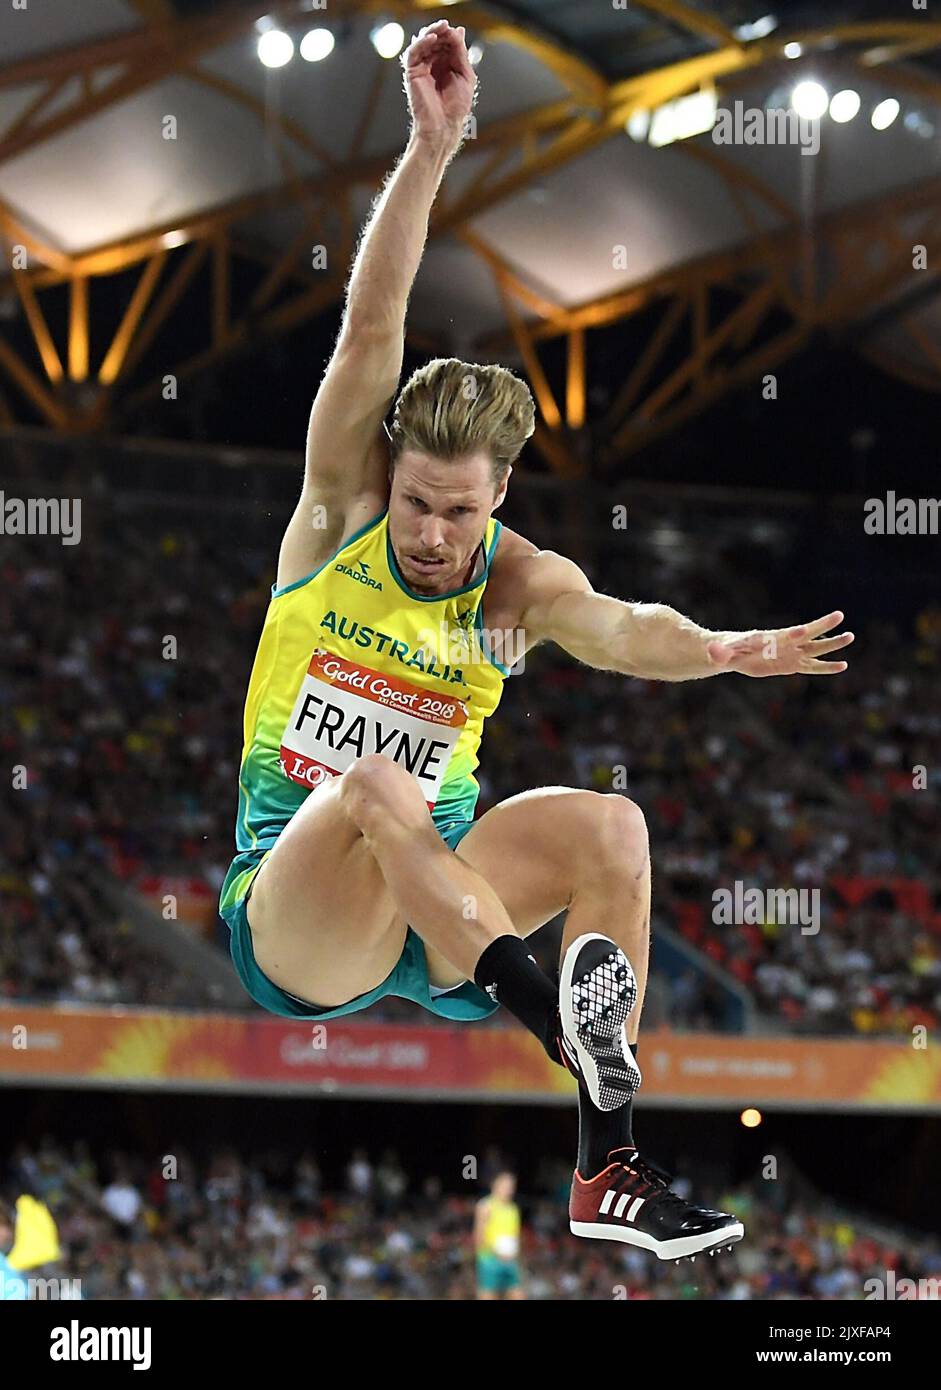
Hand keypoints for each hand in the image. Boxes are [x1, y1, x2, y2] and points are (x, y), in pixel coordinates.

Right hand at [402, 20, 475, 149]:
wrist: (445, 126)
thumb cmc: (456, 107)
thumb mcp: (465, 75)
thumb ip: (461, 53)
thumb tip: (457, 30)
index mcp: (447, 66)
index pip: (447, 44)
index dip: (451, 36)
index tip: (457, 32)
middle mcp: (433, 65)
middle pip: (436, 40)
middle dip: (442, 32)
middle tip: (448, 26)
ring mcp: (422, 69)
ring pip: (424, 43)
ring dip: (432, 32)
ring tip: (441, 28)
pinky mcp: (413, 73)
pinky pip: (414, 52)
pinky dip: (422, 42)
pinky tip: (432, 38)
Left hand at [705, 610, 853, 677]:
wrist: (731, 654)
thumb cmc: (725, 651)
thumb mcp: (721, 653)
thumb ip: (720, 653)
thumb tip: (713, 652)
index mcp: (768, 638)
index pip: (783, 635)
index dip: (793, 634)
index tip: (804, 630)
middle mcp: (784, 643)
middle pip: (806, 634)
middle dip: (821, 626)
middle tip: (838, 615)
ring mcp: (790, 654)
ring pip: (815, 649)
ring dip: (832, 644)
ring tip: (851, 636)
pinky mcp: (792, 665)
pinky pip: (813, 667)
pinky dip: (826, 668)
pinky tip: (843, 666)